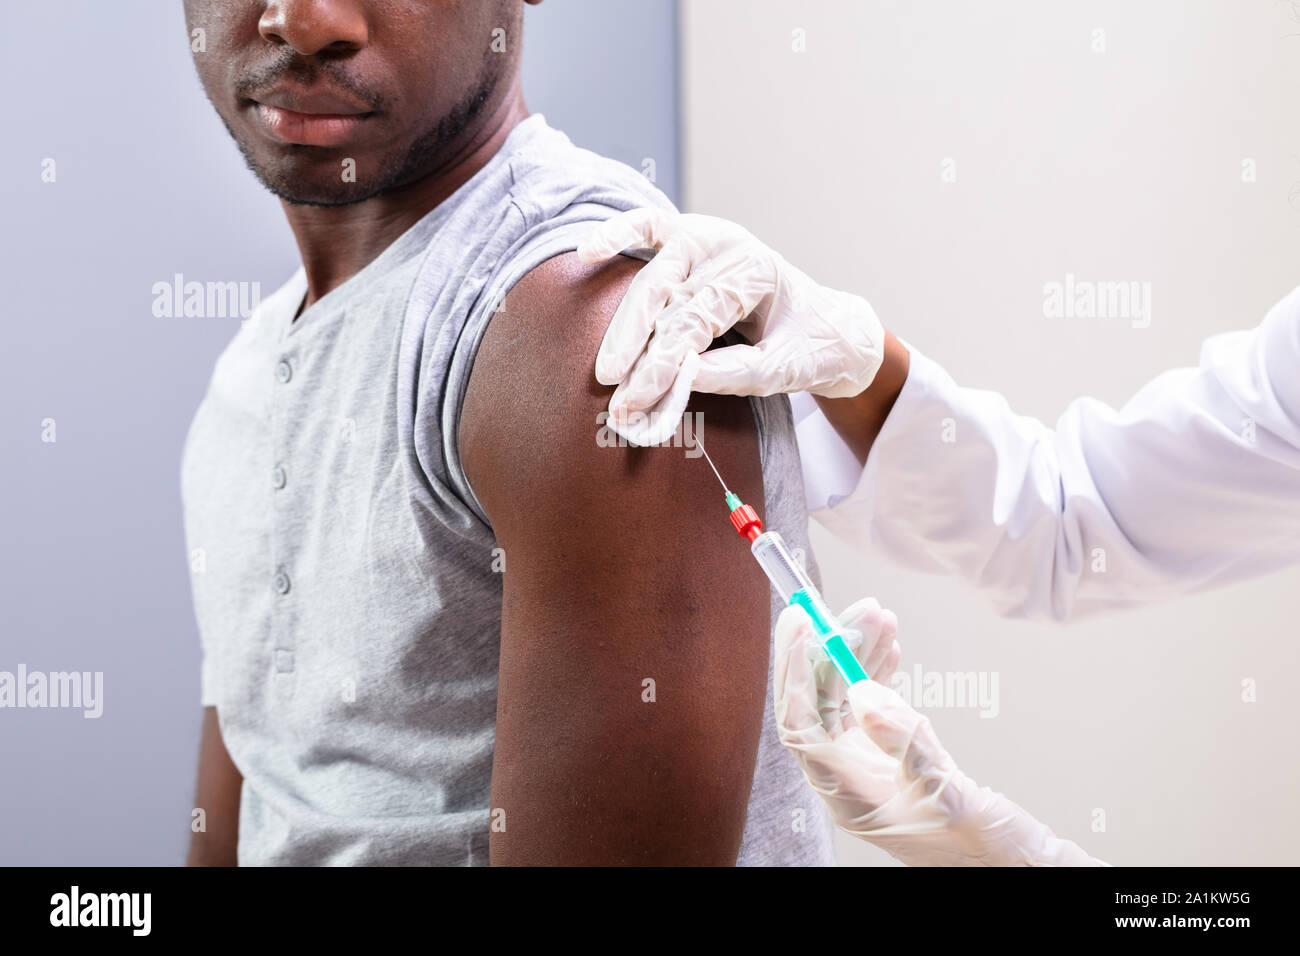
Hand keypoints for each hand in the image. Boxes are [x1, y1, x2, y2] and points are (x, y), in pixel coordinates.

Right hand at [578, 209, 886, 445]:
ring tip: (607, 368)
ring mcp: (707, 238)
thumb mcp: (784, 369)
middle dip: (635, 347)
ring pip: (654, 275)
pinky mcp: (690, 238)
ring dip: (625, 323)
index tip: (638, 402)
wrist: (829, 325)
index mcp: (758, 273)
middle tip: (615, 393)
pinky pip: (650, 227)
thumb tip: (680, 378)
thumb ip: (735, 373)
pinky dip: (619, 233)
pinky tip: (587, 250)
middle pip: (668, 295)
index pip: (696, 322)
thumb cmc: (808, 347)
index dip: (662, 365)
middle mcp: (730, 248)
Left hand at [775, 598, 1105, 865]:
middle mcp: (845, 778)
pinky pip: (869, 706)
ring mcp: (865, 765)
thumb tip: (864, 694)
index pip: (799, 722)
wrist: (1016, 866)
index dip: (794, 670)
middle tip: (858, 609)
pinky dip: (877, 673)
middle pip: (819, 700)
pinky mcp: (889, 757)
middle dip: (835, 649)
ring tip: (881, 617)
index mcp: (845, 795)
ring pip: (845, 698)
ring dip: (859, 654)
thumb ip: (908, 744)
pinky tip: (891, 648)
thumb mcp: (948, 793)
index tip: (801, 624)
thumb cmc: (983, 847)